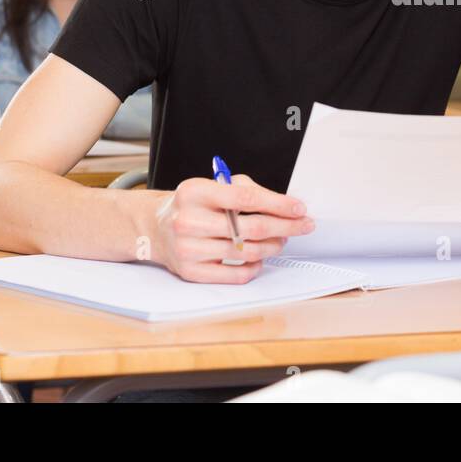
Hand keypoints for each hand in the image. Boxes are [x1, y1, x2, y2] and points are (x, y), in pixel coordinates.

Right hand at [151, 173, 313, 282]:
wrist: (157, 228)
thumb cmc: (193, 205)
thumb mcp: (213, 186)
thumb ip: (246, 190)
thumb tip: (283, 205)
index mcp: (195, 192)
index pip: (246, 197)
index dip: (278, 204)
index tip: (299, 208)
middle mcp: (188, 221)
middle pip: (251, 227)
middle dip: (285, 226)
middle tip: (303, 225)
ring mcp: (188, 249)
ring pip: (247, 252)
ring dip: (273, 245)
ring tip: (282, 239)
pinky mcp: (191, 272)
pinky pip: (236, 274)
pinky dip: (255, 266)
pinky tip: (261, 257)